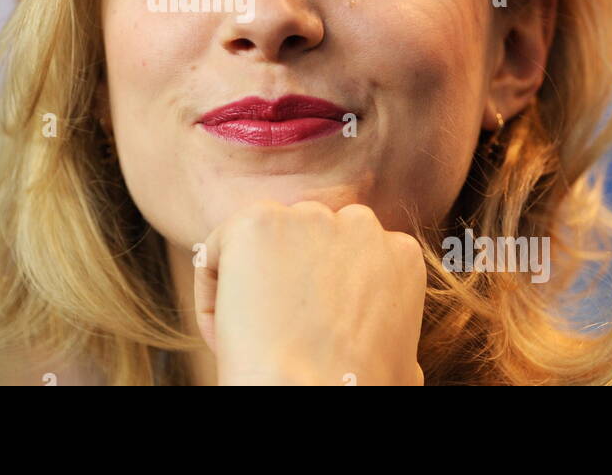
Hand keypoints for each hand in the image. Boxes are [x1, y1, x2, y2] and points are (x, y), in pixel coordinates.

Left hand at [193, 199, 425, 384]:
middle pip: (306, 239)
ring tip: (252, 333)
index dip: (324, 295)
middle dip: (288, 276)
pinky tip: (226, 326)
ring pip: (261, 243)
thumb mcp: (400, 361)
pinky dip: (212, 287)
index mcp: (399, 252)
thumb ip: (394, 331)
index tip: (312, 330)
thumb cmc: (356, 391)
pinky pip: (217, 250)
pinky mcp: (257, 222)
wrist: (310, 394)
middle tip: (276, 328)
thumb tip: (394, 352)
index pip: (348, 255)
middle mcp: (359, 223)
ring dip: (249, 282)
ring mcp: (307, 217)